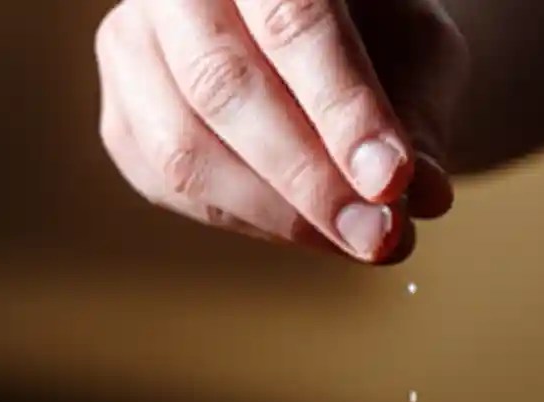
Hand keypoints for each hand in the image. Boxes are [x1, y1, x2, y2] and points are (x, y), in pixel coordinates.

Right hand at [94, 0, 468, 262]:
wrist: (317, 43)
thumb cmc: (376, 36)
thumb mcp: (419, 53)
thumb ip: (416, 116)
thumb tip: (421, 195)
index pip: (292, 20)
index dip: (342, 108)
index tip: (391, 180)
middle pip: (222, 85)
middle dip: (309, 178)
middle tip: (378, 234)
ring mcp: (132, 49)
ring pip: (184, 149)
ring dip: (280, 215)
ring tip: (358, 239)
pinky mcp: (122, 121)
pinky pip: (173, 188)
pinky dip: (250, 221)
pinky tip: (310, 228)